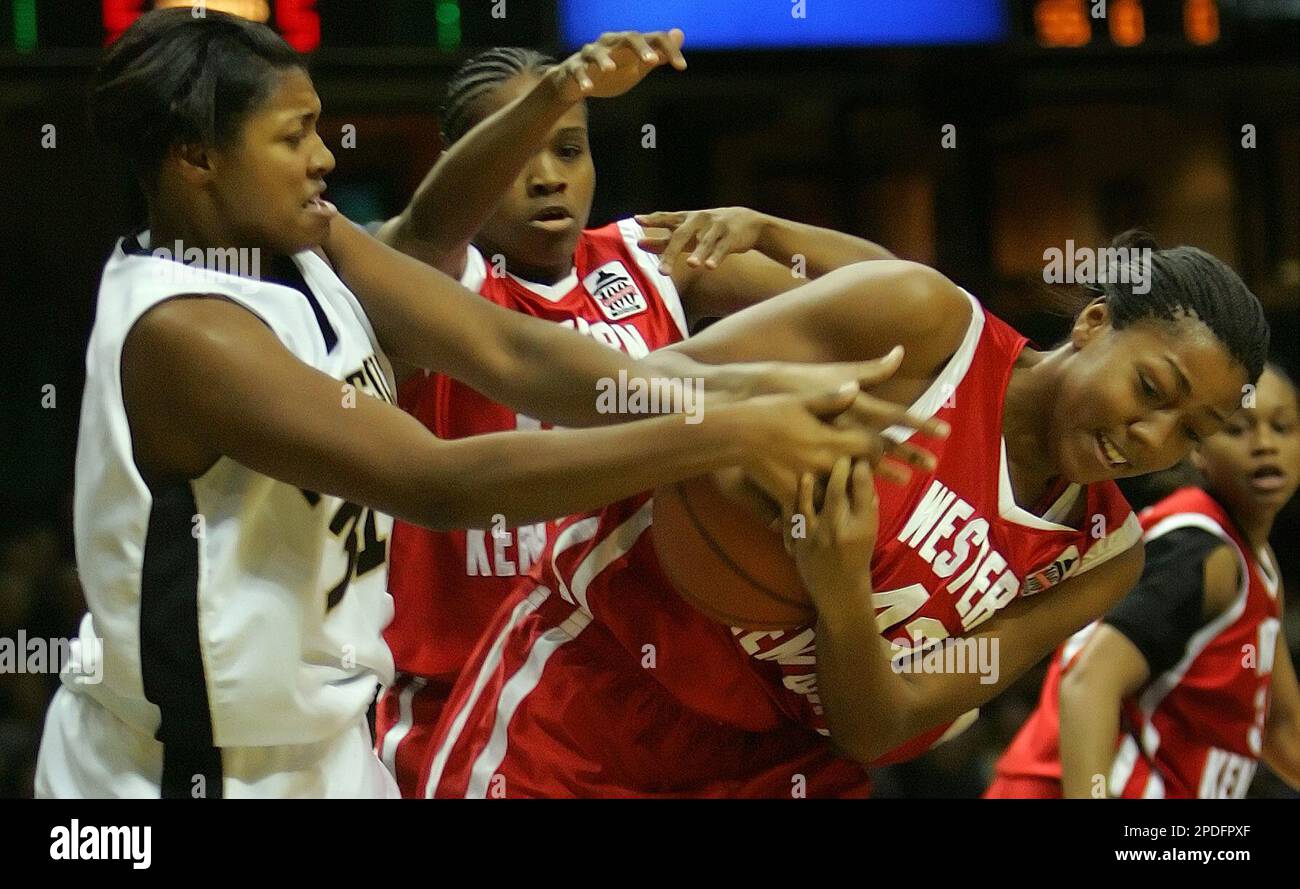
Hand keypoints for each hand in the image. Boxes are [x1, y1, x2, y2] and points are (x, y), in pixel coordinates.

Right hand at [548, 30, 686, 103]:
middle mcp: (611, 44)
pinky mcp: (574, 67)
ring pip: (597, 51)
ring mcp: (591, 54)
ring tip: (609, 70)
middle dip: (640, 48)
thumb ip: (658, 53)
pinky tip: (588, 89)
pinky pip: (577, 70)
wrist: (578, 82)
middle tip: (652, 61)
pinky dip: (582, 78)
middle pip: (628, 37)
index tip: (681, 67)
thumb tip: (679, 34)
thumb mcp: (638, 64)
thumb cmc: (613, 72)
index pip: (653, 38)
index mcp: (630, 44)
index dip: (669, 50)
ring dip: (603, 59)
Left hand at [634, 207, 765, 273]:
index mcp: (687, 218)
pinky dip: (716, 257)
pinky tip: (710, 267)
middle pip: (682, 235)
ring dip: (698, 253)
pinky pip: (722, 248)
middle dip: (671, 252)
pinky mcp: (731, 237)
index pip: (666, 218)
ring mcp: (716, 228)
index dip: (653, 219)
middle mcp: (699, 220)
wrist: (748, 223)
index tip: (637, 220)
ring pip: (704, 242)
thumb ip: (664, 239)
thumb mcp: (688, 232)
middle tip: (662, 272)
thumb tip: (638, 243)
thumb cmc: (709, 230)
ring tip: (691, 265)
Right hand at [724, 386, 879, 513]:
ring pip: (836, 495)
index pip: (872, 448)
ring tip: (838, 489)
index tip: (873, 447)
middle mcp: (823, 464)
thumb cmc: (768, 412)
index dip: (877, 448)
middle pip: (859, 475)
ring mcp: (808, 483)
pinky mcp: (789, 495)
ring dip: (840, 492)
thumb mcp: (802, 400)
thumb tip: (855, 387)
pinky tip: (812, 506)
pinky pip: (808, 508)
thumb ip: (832, 399)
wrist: (736, 434)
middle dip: (862, 473)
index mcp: (831, 440)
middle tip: (860, 470)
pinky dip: (812, 509)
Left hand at [783, 458, 878, 608]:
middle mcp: (840, 530)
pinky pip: (791, 518)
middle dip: (837, 468)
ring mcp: (816, 537)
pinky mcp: (799, 544)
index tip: (858, 456)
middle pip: (837, 491)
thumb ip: (867, 504)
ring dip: (810, 482)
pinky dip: (792, 502)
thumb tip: (862, 473)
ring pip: (810, 502)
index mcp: (863, 527)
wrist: (839, 590)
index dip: (860, 469)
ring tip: (811, 466)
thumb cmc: (858, 556)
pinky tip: (792, 491)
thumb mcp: (870, 530)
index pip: (863, 490)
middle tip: (837, 454)